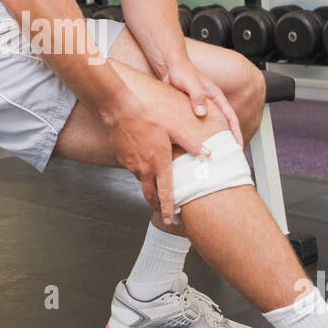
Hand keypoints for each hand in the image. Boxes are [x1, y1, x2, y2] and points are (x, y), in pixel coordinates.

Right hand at [104, 95, 208, 224]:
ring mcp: (130, 163)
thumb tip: (208, 153)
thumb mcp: (174, 127)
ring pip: (141, 180)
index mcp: (158, 163)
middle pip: (149, 194)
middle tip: (161, 211)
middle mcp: (143, 168)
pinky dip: (140, 171)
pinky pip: (133, 168)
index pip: (165, 193)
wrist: (118, 107)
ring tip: (155, 187)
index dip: (168, 209)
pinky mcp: (121, 156)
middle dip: (156, 204)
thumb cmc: (147, 114)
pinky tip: (144, 163)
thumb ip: (191, 142)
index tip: (169, 220)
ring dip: (148, 186)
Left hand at [163, 61, 243, 146]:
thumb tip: (202, 113)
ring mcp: (202, 108)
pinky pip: (198, 126)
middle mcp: (211, 104)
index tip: (239, 145)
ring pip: (211, 127)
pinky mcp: (191, 111)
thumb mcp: (191, 83)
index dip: (236, 132)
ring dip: (214, 140)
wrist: (169, 68)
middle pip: (223, 125)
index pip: (231, 118)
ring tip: (213, 154)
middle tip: (228, 155)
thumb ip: (197, 97)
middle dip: (228, 140)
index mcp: (216, 97)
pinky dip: (200, 136)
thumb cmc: (182, 71)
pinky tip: (197, 145)